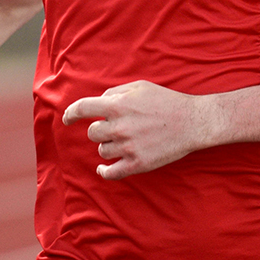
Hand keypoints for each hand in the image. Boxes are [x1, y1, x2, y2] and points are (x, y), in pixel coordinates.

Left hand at [62, 81, 218, 179]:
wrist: (193, 122)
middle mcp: (119, 126)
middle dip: (100, 130)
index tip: (67, 119)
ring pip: (102, 150)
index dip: (70, 114)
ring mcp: (127, 147)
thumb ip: (115, 93)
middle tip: (116, 129)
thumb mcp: (140, 87)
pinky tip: (103, 169)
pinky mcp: (137, 163)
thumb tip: (99, 102)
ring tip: (126, 141)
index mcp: (118, 105)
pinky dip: (104, 171)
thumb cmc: (167, 101)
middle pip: (92, 133)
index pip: (82, 108)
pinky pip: (111, 172)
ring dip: (108, 146)